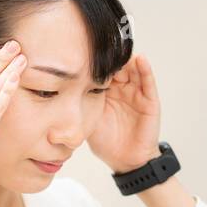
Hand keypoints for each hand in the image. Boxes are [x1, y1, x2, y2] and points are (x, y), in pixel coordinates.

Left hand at [87, 53, 161, 173]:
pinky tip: (140, 59)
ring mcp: (137, 93)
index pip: (101, 71)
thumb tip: (56, 91)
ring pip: (133, 70)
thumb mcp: (88, 120)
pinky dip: (145, 69)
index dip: (94, 61)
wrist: (125, 161)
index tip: (84, 48)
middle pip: (117, 66)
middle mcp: (122, 89)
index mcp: (106, 92)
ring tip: (120, 49)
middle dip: (110, 56)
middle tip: (101, 45)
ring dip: (127, 59)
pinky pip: (148, 82)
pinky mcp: (150, 101)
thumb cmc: (106, 142)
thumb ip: (79, 104)